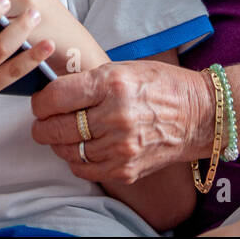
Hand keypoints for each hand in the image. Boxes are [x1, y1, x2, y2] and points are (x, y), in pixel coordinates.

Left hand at [30, 60, 212, 183]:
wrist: (199, 114)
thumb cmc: (160, 85)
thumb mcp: (122, 69)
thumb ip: (88, 82)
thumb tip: (52, 92)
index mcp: (112, 85)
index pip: (56, 97)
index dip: (40, 101)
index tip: (40, 103)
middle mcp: (115, 117)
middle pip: (56, 127)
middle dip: (42, 125)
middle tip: (43, 121)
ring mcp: (121, 147)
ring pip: (67, 151)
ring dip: (59, 143)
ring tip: (63, 134)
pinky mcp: (126, 168)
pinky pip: (84, 169)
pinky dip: (76, 160)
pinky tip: (81, 148)